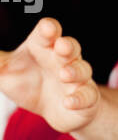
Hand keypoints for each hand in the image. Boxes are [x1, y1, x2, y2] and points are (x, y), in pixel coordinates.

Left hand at [0, 18, 99, 132]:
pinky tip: (69, 101)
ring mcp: (77, 78)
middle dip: (67, 46)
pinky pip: (88, 95)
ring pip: (82, 69)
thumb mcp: (3, 72)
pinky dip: (80, 98)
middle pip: (70, 47)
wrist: (52, 110)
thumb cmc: (27, 83)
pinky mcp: (86, 98)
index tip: (47, 29)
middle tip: (61, 47)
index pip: (48, 32)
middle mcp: (63, 60)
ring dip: (75, 71)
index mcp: (43, 48)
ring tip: (64, 74)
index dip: (49, 30)